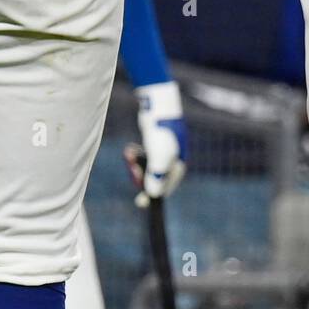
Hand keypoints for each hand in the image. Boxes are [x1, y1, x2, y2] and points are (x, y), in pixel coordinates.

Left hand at [133, 81, 186, 205]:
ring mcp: (163, 151)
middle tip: (131, 168)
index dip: (152, 196)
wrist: (158, 106)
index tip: (139, 202)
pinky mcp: (154, 142)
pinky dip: (135, 155)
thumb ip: (156, 177)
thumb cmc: (161, 133)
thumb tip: (153, 194)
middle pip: (154, 178)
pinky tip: (130, 150)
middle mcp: (173, 160)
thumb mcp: (159, 158)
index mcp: (179, 166)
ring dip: (135, 164)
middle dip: (140, 176)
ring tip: (129, 154)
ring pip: (146, 167)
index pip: (166, 188)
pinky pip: (143, 156)